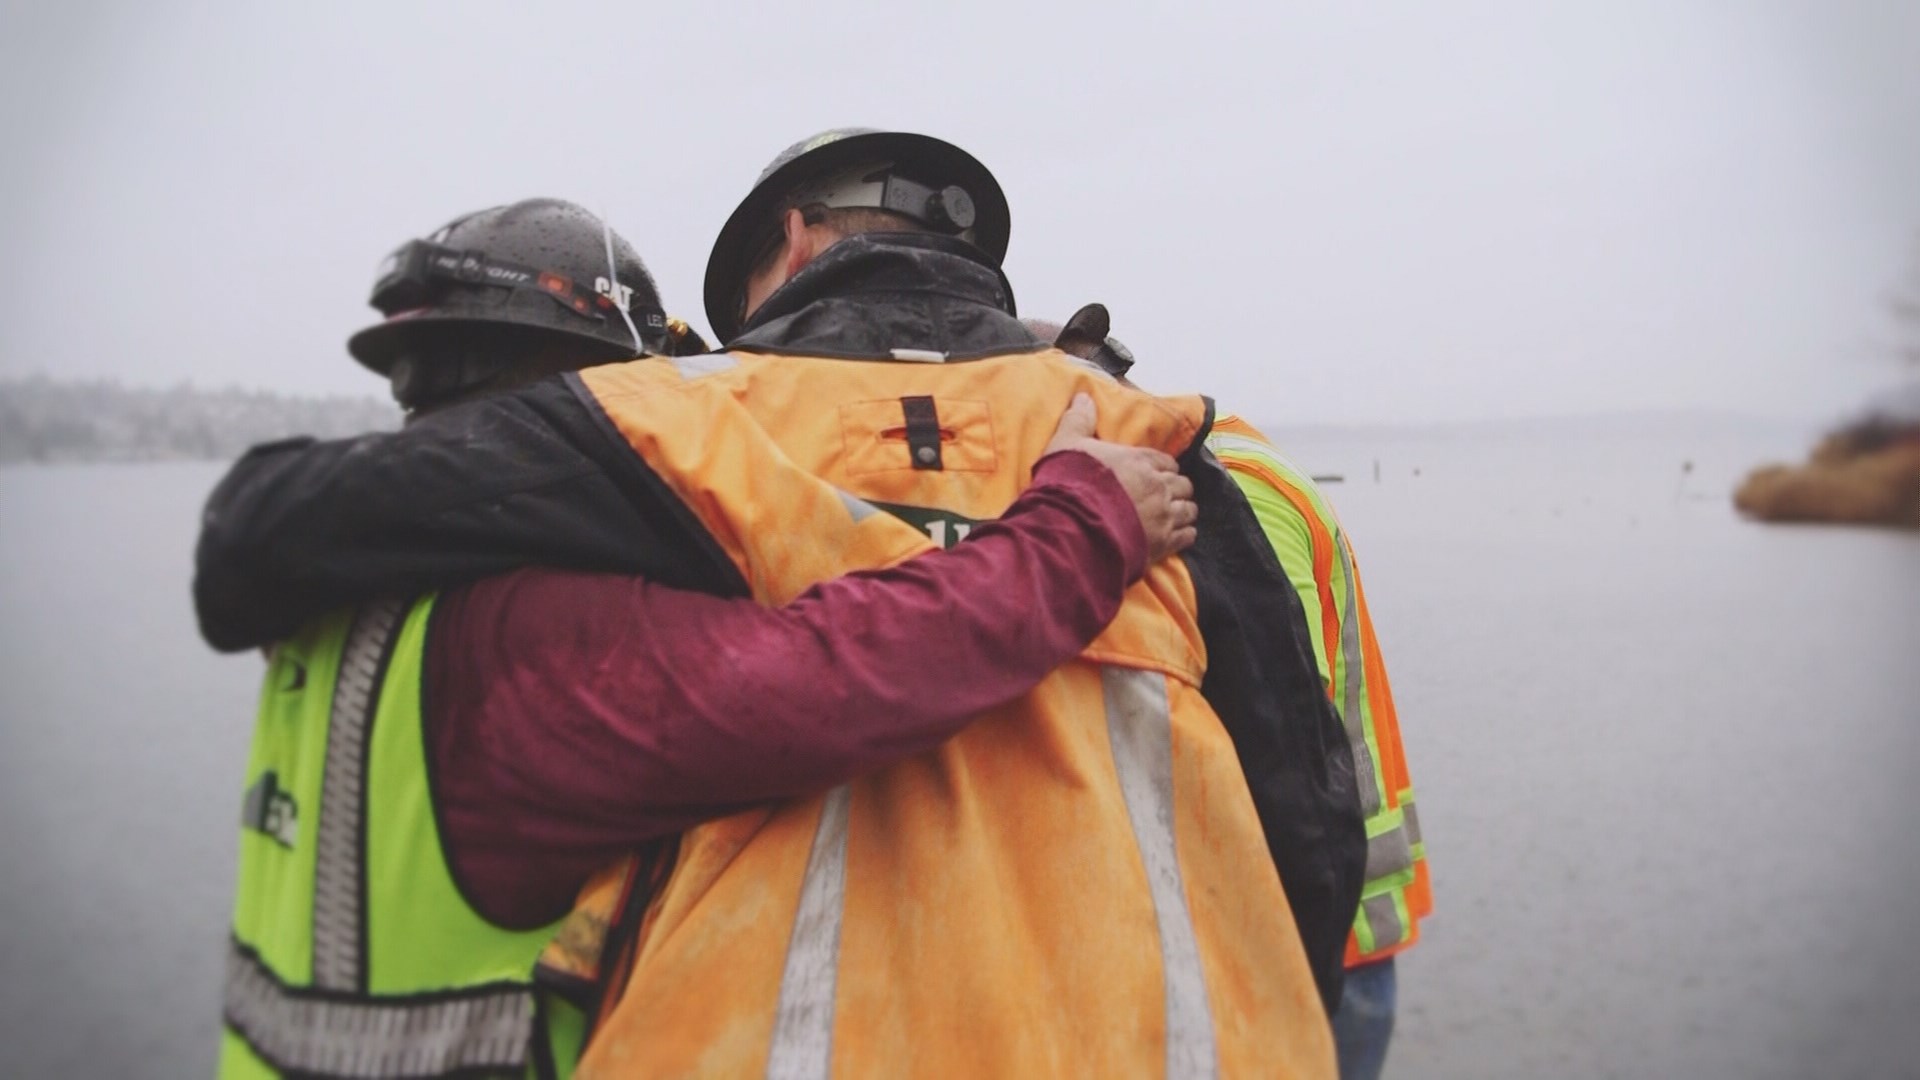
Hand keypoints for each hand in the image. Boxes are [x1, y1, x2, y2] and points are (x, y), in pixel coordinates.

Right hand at [1043, 393, 1197, 560]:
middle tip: (1163, 496)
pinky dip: (1183, 535)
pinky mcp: (1163, 543)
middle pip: (1183, 485)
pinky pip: (1187, 537)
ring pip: (1189, 510)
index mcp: (1140, 460)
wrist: (1073, 527)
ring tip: (1172, 516)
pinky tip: (1174, 537)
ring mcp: (1163, 515)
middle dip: (1175, 489)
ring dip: (1182, 512)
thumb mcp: (1066, 445)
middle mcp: (1158, 485)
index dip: (1162, 468)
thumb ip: (1078, 420)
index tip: (1155, 474)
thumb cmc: (1069, 484)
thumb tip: (1083, 396)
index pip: (1166, 462)